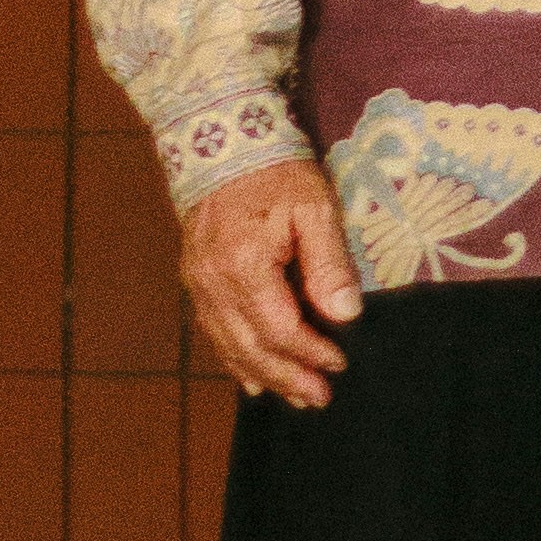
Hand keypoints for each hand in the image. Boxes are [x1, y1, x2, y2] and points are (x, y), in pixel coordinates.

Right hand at [183, 161, 361, 405]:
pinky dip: (234, 357)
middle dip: (288, 376)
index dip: (311, 351)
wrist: (222, 141)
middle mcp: (214, 282)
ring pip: (229, 344)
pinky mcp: (195, 278)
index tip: (339, 365)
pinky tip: (252, 376)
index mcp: (245, 265)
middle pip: (252, 346)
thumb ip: (329, 263)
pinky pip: (213, 330)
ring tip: (293, 397)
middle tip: (319, 400)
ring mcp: (199, 282)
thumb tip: (345, 315)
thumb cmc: (276, 172)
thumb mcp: (314, 207)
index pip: (281, 327)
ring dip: (263, 374)